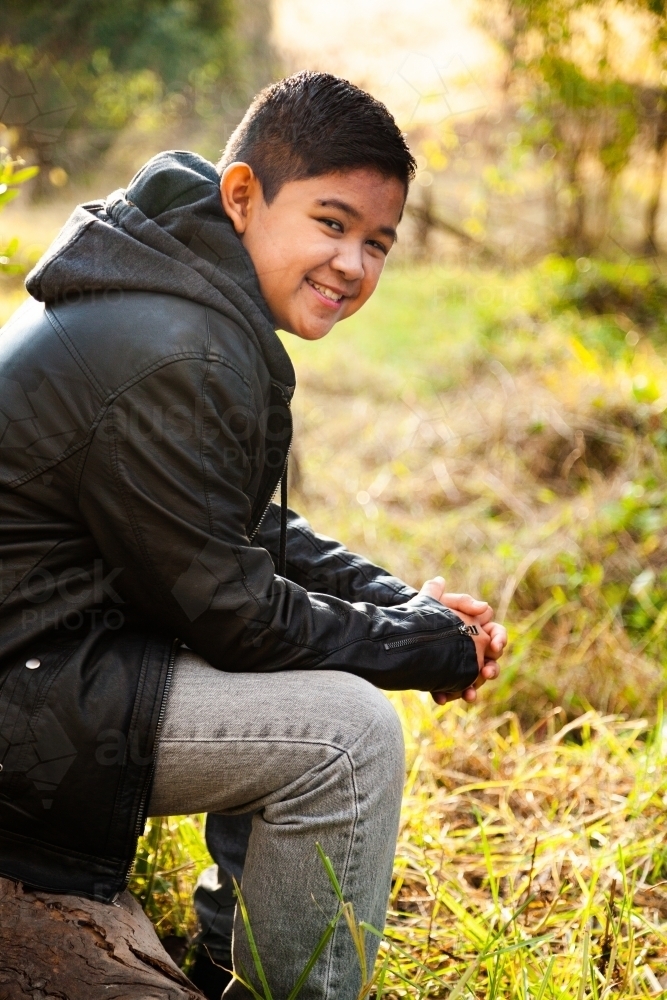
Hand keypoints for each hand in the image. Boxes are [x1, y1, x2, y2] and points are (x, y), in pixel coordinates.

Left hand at [419, 576, 506, 705]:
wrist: (401, 629)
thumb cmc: (425, 612)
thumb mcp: (440, 603)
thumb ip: (462, 601)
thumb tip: (484, 606)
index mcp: (476, 627)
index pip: (496, 633)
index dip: (499, 639)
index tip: (494, 645)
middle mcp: (472, 648)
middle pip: (491, 660)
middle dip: (492, 668)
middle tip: (487, 673)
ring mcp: (460, 664)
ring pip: (475, 679)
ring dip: (475, 687)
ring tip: (469, 694)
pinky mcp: (445, 676)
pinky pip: (451, 689)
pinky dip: (447, 694)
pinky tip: (442, 698)